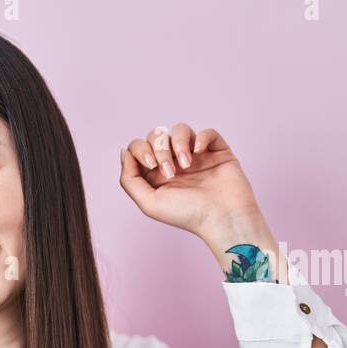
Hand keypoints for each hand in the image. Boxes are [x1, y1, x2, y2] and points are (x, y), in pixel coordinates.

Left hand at [118, 124, 261, 238]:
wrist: (222, 218)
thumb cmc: (186, 215)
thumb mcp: (148, 202)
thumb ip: (129, 179)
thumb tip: (124, 152)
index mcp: (155, 174)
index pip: (139, 147)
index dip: (140, 149)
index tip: (152, 165)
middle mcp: (174, 163)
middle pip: (157, 136)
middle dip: (160, 149)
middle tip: (171, 172)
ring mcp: (196, 156)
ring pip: (180, 130)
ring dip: (179, 143)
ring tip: (186, 164)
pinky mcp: (217, 152)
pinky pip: (207, 132)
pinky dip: (201, 137)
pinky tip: (199, 152)